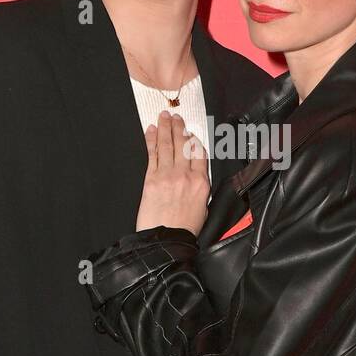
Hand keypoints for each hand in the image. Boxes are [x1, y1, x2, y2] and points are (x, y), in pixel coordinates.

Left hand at [135, 110, 208, 235]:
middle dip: (178, 127)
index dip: (193, 140)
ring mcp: (167, 175)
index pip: (198, 153)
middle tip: (175, 116)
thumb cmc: (184, 229)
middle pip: (182, 145)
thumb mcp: (204, 207)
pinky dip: (151, 141)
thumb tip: (195, 177)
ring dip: (165, 128)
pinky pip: (152, 155)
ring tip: (164, 117)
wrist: (166, 239)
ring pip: (167, 146)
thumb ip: (200, 188)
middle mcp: (185, 175)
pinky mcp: (151, 179)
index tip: (190, 133)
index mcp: (201, 182)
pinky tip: (151, 131)